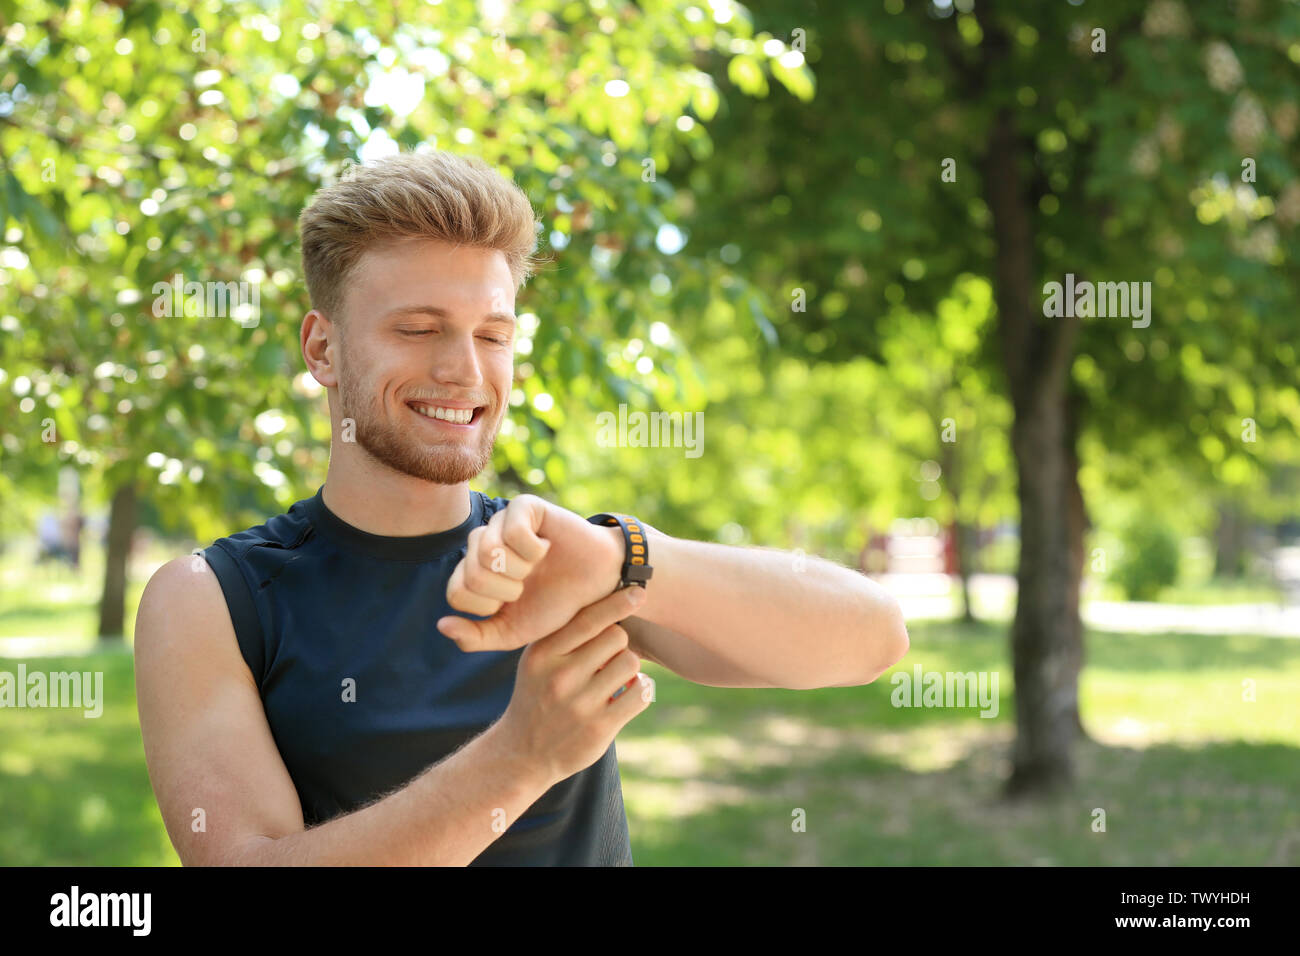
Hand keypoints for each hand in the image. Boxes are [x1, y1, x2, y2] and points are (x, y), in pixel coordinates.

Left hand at [437, 494, 625, 651]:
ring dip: (520, 569)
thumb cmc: (554, 604)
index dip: (487, 606)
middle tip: (528, 584)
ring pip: (489, 551)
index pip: (456, 592)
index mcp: (473, 571)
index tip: (512, 602)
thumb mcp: (513, 632)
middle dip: (507, 590)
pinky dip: (534, 550)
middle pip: (472, 573)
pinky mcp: (523, 506)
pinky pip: (513, 532)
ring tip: (536, 566)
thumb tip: (441, 625)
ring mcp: (500, 522)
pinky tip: (545, 548)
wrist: (595, 584)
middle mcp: (482, 543)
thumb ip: (477, 637)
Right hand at [493, 585, 654, 787]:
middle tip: (607, 657)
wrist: (522, 753)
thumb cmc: (537, 694)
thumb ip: (565, 634)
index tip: (638, 591)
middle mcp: (561, 677)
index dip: (618, 602)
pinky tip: (626, 694)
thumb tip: (613, 602)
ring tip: (614, 678)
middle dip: (618, 643)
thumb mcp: (537, 661)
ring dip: (629, 668)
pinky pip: (641, 693)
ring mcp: (581, 704)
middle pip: (617, 636)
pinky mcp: (600, 728)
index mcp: (543, 654)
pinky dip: (639, 690)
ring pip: (631, 662)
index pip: (589, 619)